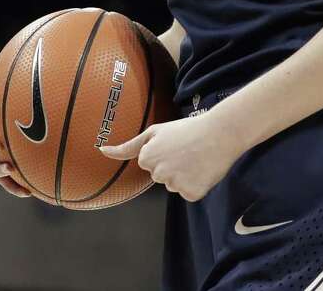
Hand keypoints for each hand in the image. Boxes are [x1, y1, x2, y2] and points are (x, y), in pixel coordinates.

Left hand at [100, 113, 244, 201]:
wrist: (221, 132)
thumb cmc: (189, 129)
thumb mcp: (156, 131)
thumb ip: (128, 146)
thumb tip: (101, 151)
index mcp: (147, 158)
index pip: (149, 165)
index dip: (163, 154)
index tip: (175, 144)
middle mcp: (158, 174)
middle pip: (161, 177)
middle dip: (173, 167)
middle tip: (188, 150)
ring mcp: (175, 185)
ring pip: (175, 185)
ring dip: (185, 176)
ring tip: (198, 158)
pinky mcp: (191, 193)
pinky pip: (190, 193)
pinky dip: (197, 184)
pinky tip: (203, 170)